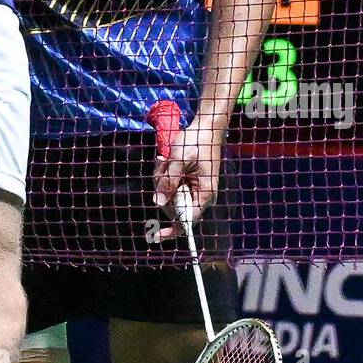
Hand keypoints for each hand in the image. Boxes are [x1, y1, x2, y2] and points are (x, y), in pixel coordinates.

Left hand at [153, 121, 222, 240]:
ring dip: (162, 177)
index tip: (156, 236)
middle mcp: (198, 195)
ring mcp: (191, 188)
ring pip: (168, 193)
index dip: (172, 229)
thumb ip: (168, 181)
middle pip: (173, 205)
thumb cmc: (197, 141)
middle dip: (162, 188)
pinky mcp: (185, 181)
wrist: (205, 126)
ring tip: (166, 159)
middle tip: (164, 166)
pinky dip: (164, 172)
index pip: (188, 220)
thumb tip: (157, 202)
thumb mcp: (180, 159)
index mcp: (203, 194)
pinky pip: (169, 184)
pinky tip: (166, 159)